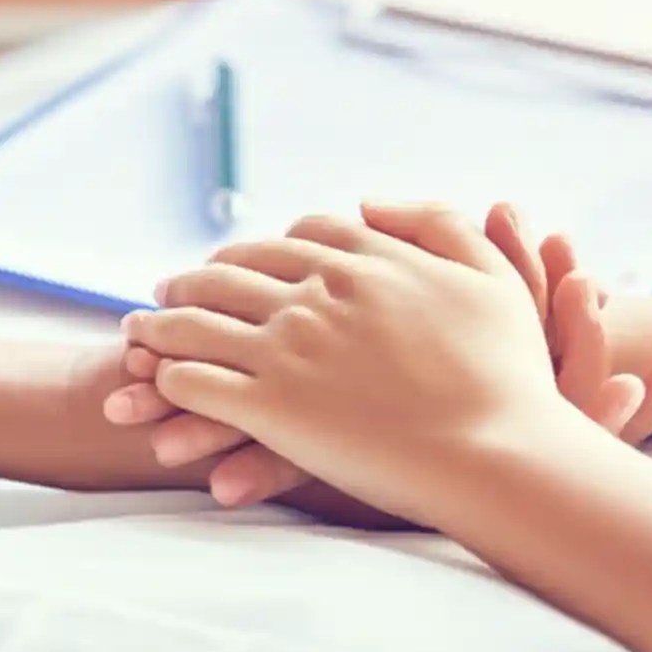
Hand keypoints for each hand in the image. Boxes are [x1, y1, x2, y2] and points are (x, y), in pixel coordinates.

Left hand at [120, 202, 595, 524]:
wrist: (500, 452)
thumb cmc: (510, 374)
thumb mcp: (493, 274)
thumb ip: (436, 223)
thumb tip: (370, 199)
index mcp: (368, 258)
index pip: (297, 235)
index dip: (261, 246)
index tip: (243, 258)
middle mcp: (320, 291)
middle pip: (235, 270)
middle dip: (197, 277)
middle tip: (171, 288)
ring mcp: (290, 346)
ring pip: (201, 319)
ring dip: (164, 322)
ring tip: (141, 332)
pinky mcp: (270, 404)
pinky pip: (197, 379)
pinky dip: (169, 374)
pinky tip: (158, 380)